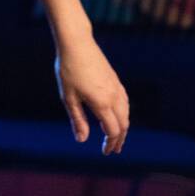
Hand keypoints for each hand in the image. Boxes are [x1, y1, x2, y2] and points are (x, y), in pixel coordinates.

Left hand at [54, 35, 129, 154]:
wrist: (76, 42)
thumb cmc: (68, 69)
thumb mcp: (68, 96)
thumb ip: (77, 119)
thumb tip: (82, 140)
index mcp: (102, 103)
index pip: (112, 130)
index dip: (110, 144)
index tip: (105, 152)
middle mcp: (113, 96)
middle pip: (123, 124)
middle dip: (119, 139)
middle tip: (113, 149)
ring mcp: (116, 86)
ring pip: (126, 113)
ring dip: (123, 127)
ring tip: (117, 136)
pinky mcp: (115, 79)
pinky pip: (125, 101)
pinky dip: (124, 113)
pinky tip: (117, 115)